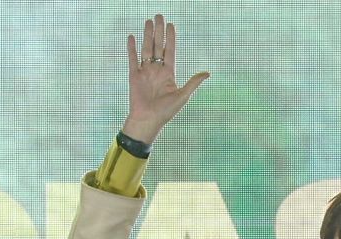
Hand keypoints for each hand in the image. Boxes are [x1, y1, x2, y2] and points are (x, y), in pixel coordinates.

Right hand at [121, 13, 209, 143]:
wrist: (148, 120)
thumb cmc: (166, 112)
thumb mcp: (183, 96)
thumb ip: (193, 82)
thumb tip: (208, 73)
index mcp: (168, 73)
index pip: (170, 50)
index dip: (170, 37)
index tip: (171, 25)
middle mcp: (156, 70)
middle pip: (157, 45)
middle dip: (158, 31)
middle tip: (159, 16)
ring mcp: (145, 72)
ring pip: (146, 48)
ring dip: (147, 35)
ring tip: (148, 21)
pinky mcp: (134, 76)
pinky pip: (132, 58)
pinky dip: (132, 48)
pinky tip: (132, 37)